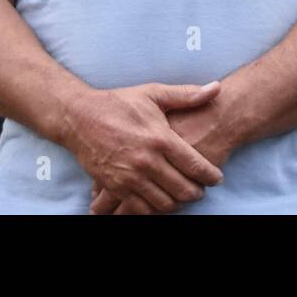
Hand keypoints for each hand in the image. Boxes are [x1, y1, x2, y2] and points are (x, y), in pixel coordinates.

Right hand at [63, 81, 224, 213]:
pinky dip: (153, 208)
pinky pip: (141, 208)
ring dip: (177, 202)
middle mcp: (147, 161)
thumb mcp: (153, 94)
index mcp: (160, 138)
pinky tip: (158, 199)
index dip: (211, 175)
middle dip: (197, 193)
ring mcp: (130, 177)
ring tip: (181, 194)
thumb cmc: (118, 103)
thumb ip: (186, 95)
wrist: (79, 117)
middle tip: (200, 189)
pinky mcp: (115, 187)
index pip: (195, 165)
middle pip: (183, 189)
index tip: (217, 178)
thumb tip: (217, 88)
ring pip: (164, 203)